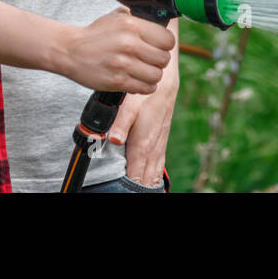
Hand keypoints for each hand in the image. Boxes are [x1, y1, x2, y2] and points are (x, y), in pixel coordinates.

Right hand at [59, 7, 175, 93]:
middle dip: (159, 61)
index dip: (166, 44)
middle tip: (150, 60)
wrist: (70, 51)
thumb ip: (139, 18)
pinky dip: (144, 86)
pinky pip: (145, 88)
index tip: (159, 46)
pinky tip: (137, 80)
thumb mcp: (116, 17)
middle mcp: (130, 44)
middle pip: (164, 59)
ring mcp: (124, 64)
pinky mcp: (117, 81)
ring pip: (156, 75)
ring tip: (143, 71)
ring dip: (152, 75)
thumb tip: (160, 21)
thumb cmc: (95, 34)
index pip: (168, 39)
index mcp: (132, 25)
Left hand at [110, 70, 178, 186]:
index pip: (136, 177)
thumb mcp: (128, 108)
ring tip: (140, 192)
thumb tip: (113, 141)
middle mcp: (152, 151)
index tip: (121, 192)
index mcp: (142, 146)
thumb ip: (119, 125)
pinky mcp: (162, 142)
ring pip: (154, 175)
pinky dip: (155, 177)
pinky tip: (152, 181)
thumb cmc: (144, 96)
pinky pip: (159, 166)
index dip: (129, 188)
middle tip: (127, 193)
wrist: (164, 85)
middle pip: (146, 180)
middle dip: (138, 190)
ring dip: (148, 185)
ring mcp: (159, 147)